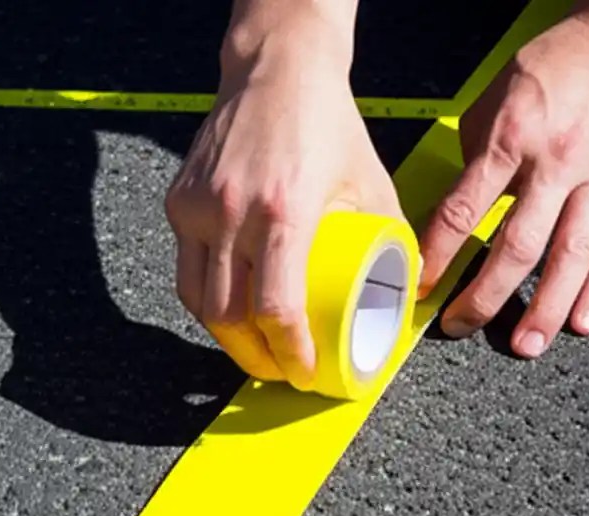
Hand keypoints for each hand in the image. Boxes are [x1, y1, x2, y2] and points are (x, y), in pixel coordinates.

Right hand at [164, 29, 404, 389]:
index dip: (289, 353)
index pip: (275, 308)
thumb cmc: (324, 122)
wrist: (276, 69)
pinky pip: (185, 267)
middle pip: (229, 316)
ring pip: (198, 299)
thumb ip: (391, 236)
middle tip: (277, 369)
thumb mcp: (369, 180)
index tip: (302, 372)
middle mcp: (232, 213)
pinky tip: (229, 303)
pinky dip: (206, 294)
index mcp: (283, 212)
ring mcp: (197, 208)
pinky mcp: (178, 201)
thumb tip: (410, 288)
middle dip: (253, 356)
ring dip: (223, 334)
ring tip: (251, 347)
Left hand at [418, 6, 588, 356]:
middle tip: (461, 326)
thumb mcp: (492, 100)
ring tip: (524, 345)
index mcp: (511, 139)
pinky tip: (582, 323)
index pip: (464, 210)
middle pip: (516, 245)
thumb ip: (472, 157)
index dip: (440, 254)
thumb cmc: (553, 66)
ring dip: (545, 308)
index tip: (422, 285)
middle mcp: (554, 164)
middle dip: (485, 294)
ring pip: (569, 256)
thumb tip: (450, 208)